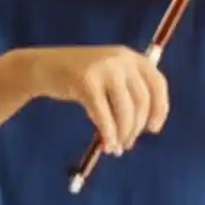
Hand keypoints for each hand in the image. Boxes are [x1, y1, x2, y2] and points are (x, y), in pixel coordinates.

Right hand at [22, 45, 168, 155]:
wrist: (44, 66)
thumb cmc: (80, 76)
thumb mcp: (110, 74)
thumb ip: (128, 91)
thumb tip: (144, 126)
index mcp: (131, 56)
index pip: (157, 83)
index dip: (160, 108)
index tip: (153, 129)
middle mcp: (121, 59)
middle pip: (141, 100)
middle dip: (136, 127)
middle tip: (128, 144)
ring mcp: (104, 69)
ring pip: (125, 111)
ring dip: (123, 134)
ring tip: (116, 148)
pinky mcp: (87, 82)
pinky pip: (104, 115)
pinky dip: (108, 134)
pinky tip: (106, 145)